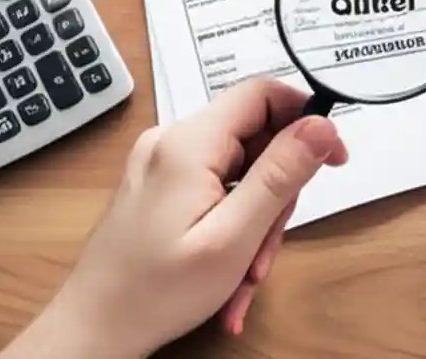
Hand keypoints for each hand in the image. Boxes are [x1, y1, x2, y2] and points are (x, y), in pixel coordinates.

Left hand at [0, 78, 347, 358]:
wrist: (91, 333)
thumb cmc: (157, 292)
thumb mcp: (234, 237)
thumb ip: (280, 175)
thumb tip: (323, 124)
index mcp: (189, 144)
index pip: (262, 93)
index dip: (306, 118)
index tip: (334, 160)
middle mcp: (171, 141)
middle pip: (255, 139)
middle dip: (276, 194)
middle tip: (268, 248)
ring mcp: (162, 164)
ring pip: (240, 172)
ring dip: (256, 222)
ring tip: (245, 275)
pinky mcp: (159, 186)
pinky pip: (216, 191)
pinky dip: (233, 227)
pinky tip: (229, 274)